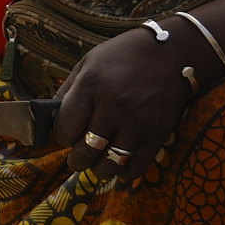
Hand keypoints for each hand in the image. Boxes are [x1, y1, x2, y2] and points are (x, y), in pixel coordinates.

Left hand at [52, 25, 204, 183]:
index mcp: (91, 85)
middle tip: (78, 158)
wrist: (173, 51)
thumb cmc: (125, 55)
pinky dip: (124, 173)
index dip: (62, 137)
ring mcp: (137, 122)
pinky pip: (137, 167)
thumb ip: (68, 90)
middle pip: (85, 151)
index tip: (67, 135)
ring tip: (97, 163)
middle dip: (77, 159)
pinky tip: (120, 165)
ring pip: (109, 165)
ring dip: (99, 169)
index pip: (65, 129)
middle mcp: (113, 106)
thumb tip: (51, 118)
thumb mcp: (89, 62)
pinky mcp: (158, 133)